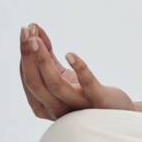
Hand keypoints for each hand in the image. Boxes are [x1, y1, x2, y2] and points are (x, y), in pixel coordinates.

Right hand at [18, 22, 133, 119]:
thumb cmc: (85, 93)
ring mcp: (78, 106)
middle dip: (28, 55)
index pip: (28, 79)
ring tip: (38, 39)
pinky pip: (87, 85)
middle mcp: (57, 109)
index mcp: (44, 104)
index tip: (25, 30)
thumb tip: (33, 30)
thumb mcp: (63, 76)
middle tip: (26, 31)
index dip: (24, 55)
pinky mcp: (98, 100)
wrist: (116, 111)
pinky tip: (71, 54)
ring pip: (55, 84)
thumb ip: (48, 58)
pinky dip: (79, 69)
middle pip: (35, 82)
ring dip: (44, 60)